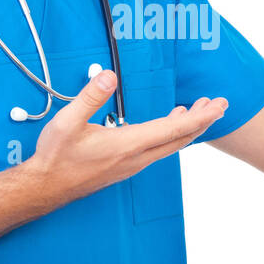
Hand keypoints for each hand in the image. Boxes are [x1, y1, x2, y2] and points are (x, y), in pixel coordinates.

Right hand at [29, 70, 227, 201]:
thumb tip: (109, 76)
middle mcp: (137, 157)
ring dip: (188, 127)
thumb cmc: (56, 157)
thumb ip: (90, 97)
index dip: (200, 116)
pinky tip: (168, 125)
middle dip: (202, 120)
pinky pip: (159, 150)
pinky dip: (171, 135)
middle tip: (218, 104)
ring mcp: (133, 164)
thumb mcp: (67, 122)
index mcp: (129, 144)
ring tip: (198, 110)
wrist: (45, 187)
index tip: (218, 105)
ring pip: (171, 145)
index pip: (175, 129)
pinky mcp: (127, 167)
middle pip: (180, 138)